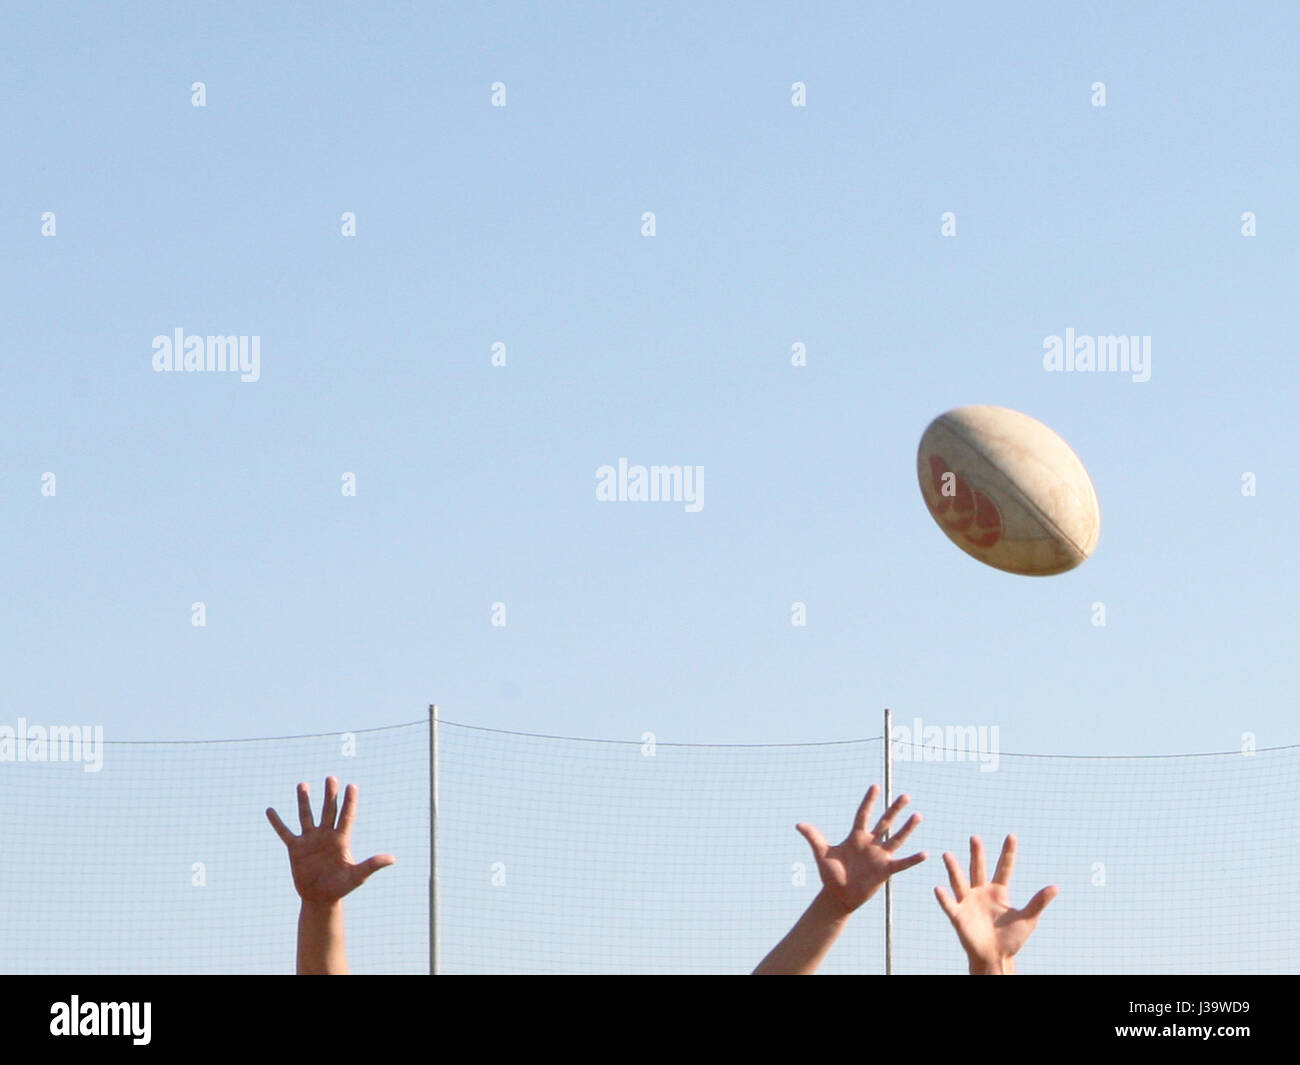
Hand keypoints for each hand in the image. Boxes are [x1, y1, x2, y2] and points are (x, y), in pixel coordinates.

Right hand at [266, 777, 395, 904]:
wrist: (321, 898)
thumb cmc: (341, 887)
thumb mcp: (357, 876)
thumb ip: (372, 865)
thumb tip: (392, 859)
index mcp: (341, 840)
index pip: (346, 816)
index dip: (350, 801)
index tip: (352, 785)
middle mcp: (326, 835)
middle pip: (329, 810)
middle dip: (330, 795)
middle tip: (331, 778)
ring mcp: (310, 840)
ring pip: (307, 816)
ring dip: (304, 801)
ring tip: (303, 784)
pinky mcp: (296, 849)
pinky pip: (285, 832)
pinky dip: (277, 822)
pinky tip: (270, 810)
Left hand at [797, 784, 925, 913]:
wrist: (838, 896)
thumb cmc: (830, 874)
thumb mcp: (821, 853)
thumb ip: (813, 837)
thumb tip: (799, 824)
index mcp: (855, 837)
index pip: (863, 814)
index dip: (868, 801)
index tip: (875, 785)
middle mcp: (870, 844)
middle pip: (885, 822)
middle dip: (894, 809)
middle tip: (906, 795)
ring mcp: (879, 856)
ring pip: (896, 839)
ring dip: (907, 828)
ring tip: (918, 815)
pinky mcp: (885, 871)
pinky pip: (902, 863)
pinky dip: (913, 859)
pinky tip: (925, 853)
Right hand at [935, 835, 1056, 973]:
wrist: (995, 958)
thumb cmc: (1011, 939)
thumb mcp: (1028, 919)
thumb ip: (1038, 902)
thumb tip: (1056, 887)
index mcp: (998, 891)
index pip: (1004, 867)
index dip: (1008, 852)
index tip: (1012, 836)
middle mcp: (981, 892)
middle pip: (978, 868)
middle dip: (977, 854)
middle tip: (975, 837)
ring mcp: (968, 903)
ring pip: (959, 882)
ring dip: (953, 869)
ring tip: (947, 855)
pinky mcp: (958, 916)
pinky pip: (950, 905)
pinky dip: (944, 897)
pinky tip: (938, 888)